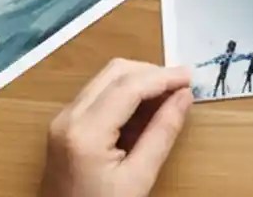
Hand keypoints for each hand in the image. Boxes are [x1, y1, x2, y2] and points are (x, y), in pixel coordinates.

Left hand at [41, 60, 192, 196]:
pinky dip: (123, 92)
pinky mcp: (63, 124)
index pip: (128, 87)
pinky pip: (96, 94)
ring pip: (104, 79)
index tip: (190, 77)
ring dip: (137, 80)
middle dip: (151, 73)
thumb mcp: (138, 179)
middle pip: (114, 73)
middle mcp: (68, 117)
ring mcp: (62, 119)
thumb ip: (162, 134)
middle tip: (182, 85)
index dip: (162, 77)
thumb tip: (184, 97)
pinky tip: (144, 107)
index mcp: (85, 133)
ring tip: (168, 95)